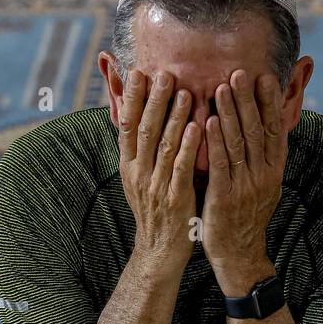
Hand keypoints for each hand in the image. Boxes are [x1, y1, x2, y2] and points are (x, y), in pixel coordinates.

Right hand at [117, 69, 199, 276]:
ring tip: (184, 92)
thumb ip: (141, 150)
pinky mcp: (175, 200)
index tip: (138, 72)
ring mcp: (156, 187)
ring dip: (173, 118)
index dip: (132, 99)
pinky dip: (187, 147)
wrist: (159, 251)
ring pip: (164, 146)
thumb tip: (137, 117)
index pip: (127, 126)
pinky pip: (181, 169)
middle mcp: (139, 174)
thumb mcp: (139, 179)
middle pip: (144, 130)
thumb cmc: (155, 210)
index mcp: (129, 167)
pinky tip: (196, 127)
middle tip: (164, 73)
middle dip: (154, 101)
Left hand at [200, 70, 287, 295]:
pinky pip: (221, 164)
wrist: (240, 255)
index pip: (274, 129)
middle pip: (256, 130)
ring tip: (223, 86)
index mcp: (274, 170)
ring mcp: (245, 186)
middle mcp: (263, 175)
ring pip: (239, 142)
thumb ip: (264, 158)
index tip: (265, 77)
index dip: (270, 102)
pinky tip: (209, 120)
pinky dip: (216, 140)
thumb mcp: (264, 186)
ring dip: (231, 112)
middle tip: (240, 72)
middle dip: (248, 100)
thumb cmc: (246, 216)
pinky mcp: (225, 197)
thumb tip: (268, 127)